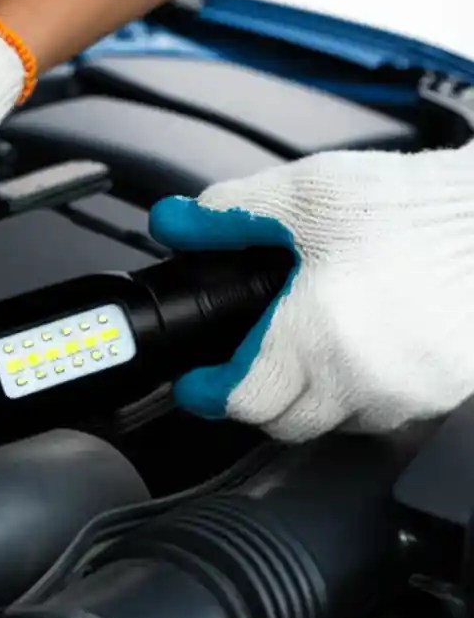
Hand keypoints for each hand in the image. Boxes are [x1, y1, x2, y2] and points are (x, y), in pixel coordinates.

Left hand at [149, 145, 473, 441]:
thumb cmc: (415, 209)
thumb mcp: (305, 195)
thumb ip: (228, 214)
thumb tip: (173, 221)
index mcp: (315, 341)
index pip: (243, 402)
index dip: (209, 393)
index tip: (196, 385)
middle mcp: (362, 382)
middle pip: (287, 422)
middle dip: (258, 397)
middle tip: (247, 365)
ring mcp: (409, 394)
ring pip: (339, 422)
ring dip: (315, 397)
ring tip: (310, 351)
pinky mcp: (445, 391)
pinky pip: (389, 410)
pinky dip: (365, 390)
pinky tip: (364, 349)